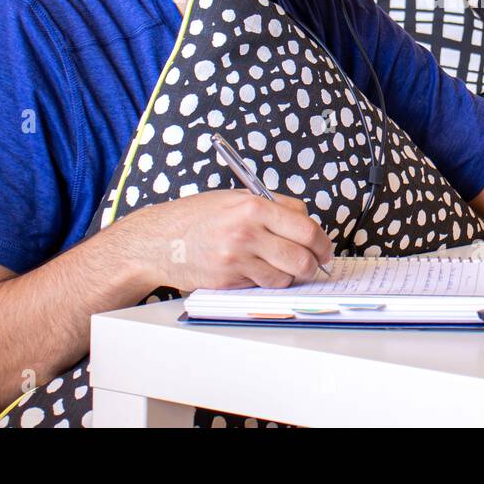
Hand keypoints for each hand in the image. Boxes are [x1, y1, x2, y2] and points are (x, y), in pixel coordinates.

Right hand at [115, 189, 333, 291]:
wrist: (159, 240)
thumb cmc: (198, 216)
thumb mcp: (237, 197)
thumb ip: (275, 206)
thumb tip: (307, 221)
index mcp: (254, 207)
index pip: (306, 229)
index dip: (322, 242)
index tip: (324, 248)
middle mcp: (247, 234)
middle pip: (302, 258)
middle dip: (314, 264)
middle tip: (315, 264)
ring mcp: (237, 261)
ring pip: (286, 277)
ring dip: (292, 276)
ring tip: (286, 267)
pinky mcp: (228, 282)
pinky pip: (263, 286)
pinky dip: (269, 282)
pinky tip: (260, 271)